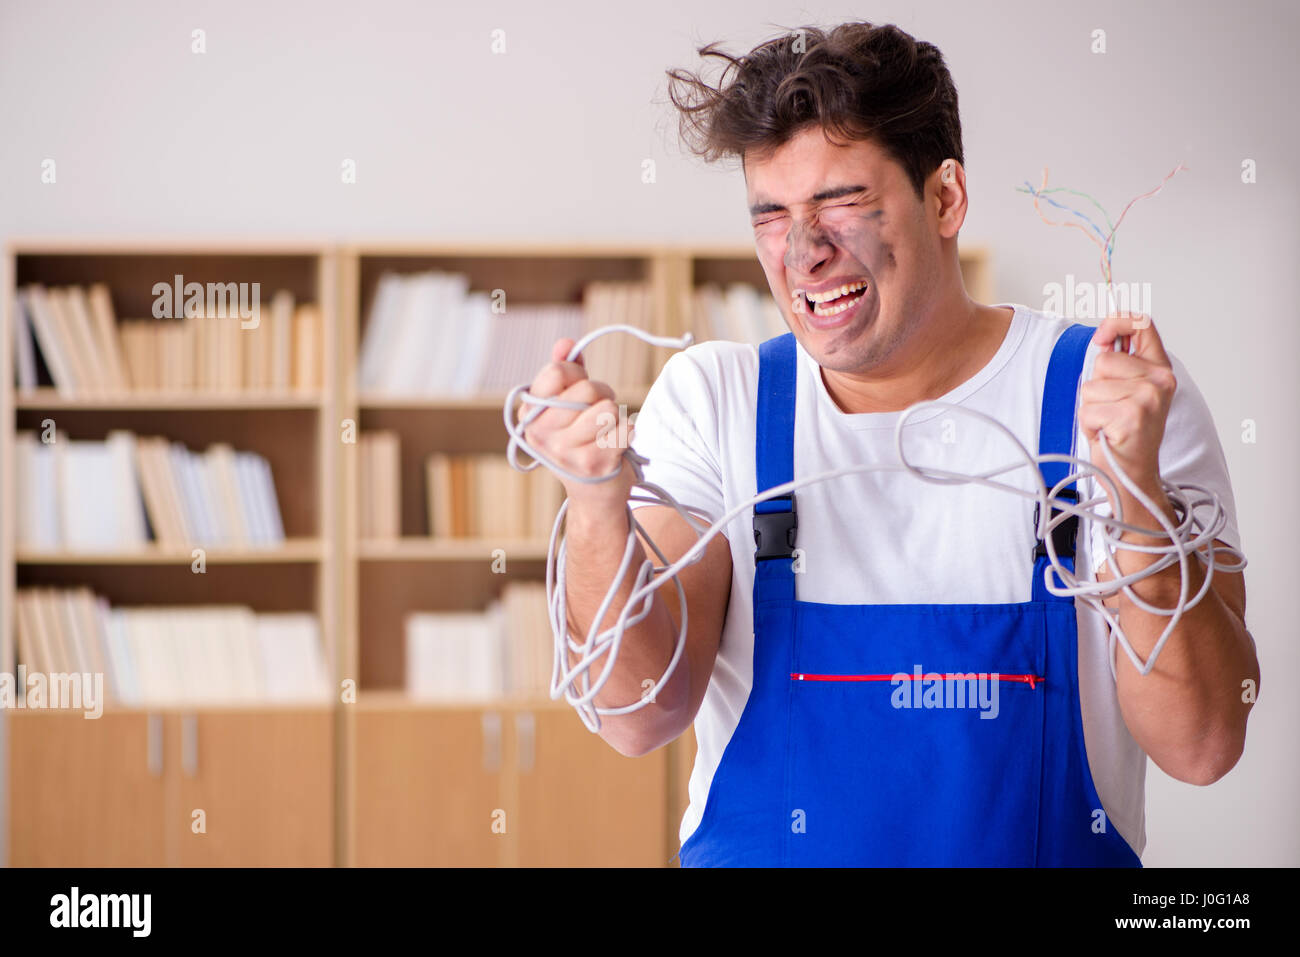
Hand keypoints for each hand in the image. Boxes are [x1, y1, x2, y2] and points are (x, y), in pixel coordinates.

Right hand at [521, 338, 634, 509]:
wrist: (593, 496)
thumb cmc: (580, 441)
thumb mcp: (565, 405)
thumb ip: (565, 371)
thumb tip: (565, 343)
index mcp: (530, 416)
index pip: (557, 372)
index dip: (576, 373)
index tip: (577, 386)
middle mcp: (543, 435)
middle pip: (587, 389)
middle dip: (601, 394)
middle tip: (598, 411)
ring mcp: (568, 452)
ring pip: (608, 408)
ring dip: (615, 415)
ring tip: (606, 430)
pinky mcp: (596, 463)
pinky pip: (625, 427)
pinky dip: (627, 432)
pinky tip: (616, 445)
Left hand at [1080, 312, 1176, 507]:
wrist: (1132, 474)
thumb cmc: (1124, 433)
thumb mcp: (1125, 392)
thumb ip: (1118, 365)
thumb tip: (1101, 338)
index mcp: (1160, 369)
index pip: (1142, 324)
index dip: (1116, 321)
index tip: (1102, 337)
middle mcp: (1160, 380)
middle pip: (1103, 360)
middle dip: (1096, 386)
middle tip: (1111, 409)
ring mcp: (1148, 398)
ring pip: (1092, 386)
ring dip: (1090, 408)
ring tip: (1108, 423)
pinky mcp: (1132, 416)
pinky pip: (1087, 408)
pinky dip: (1088, 424)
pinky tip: (1106, 434)